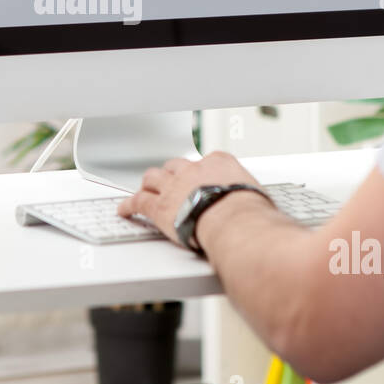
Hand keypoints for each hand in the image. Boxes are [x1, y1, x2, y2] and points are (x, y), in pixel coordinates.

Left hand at [118, 150, 261, 246]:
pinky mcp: (158, 207)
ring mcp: (173, 187)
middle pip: (175, 166)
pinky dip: (129, 206)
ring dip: (148, 184)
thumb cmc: (249, 211)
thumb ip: (250, 195)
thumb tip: (258, 206)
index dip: (200, 172)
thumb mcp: (257, 194)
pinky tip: (124, 209)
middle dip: (171, 173)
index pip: (205, 162)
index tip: (200, 178)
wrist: (233, 220)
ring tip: (146, 190)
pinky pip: (138, 202)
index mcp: (218, 162)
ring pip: (153, 178)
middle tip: (169, 181)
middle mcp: (192, 170)